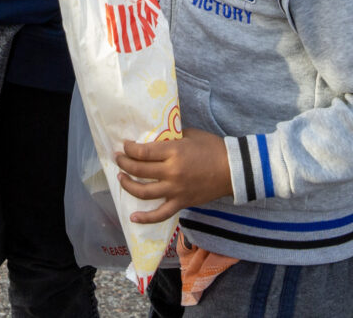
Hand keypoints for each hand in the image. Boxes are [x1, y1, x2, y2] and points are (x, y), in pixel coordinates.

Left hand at [114, 135, 232, 223]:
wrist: (233, 170)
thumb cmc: (213, 148)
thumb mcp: (190, 134)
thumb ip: (171, 137)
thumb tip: (155, 139)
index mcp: (174, 152)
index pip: (142, 152)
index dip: (129, 149)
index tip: (125, 146)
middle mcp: (171, 172)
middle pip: (139, 170)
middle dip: (124, 163)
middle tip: (118, 159)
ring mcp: (175, 190)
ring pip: (144, 192)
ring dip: (128, 185)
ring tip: (121, 179)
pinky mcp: (181, 203)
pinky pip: (160, 214)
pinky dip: (145, 218)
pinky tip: (133, 218)